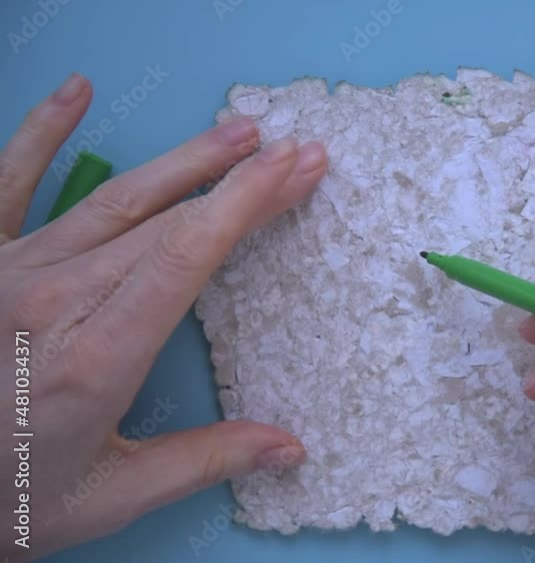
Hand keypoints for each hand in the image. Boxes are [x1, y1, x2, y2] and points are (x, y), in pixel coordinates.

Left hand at [0, 73, 326, 559]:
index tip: (298, 171)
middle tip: (298, 153)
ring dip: (181, 160)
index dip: (247, 204)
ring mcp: (9, 271)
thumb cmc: (11, 498)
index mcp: (96, 357)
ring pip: (110, 199)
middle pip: (165, 221)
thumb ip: (202, 461)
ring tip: (238, 130)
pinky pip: (7, 183)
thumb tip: (292, 449)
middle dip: (239, 181)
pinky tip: (75, 94)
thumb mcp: (111, 495)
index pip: (188, 257)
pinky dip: (40, 134)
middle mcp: (53, 299)